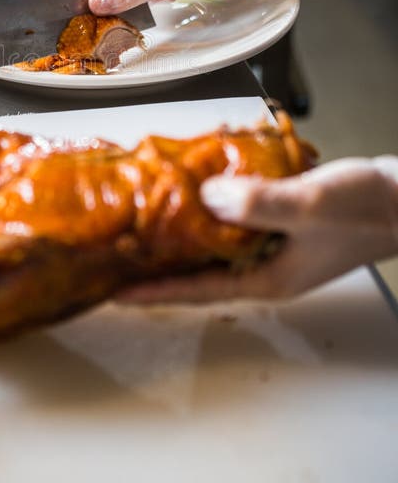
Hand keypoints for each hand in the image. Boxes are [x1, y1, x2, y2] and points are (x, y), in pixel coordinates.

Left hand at [119, 157, 397, 304]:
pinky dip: (211, 210)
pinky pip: (234, 221)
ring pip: (214, 245)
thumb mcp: (309, 205)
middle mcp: (265, 267)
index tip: (115, 292)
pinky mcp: (281, 224)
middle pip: (199, 271)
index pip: (197, 290)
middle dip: (159, 265)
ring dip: (181, 235)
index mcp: (267, 278)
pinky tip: (195, 190)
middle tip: (117, 256)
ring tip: (143, 224)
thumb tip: (207, 197)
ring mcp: (273, 247)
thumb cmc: (367, 209)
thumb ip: (258, 203)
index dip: (154, 291)